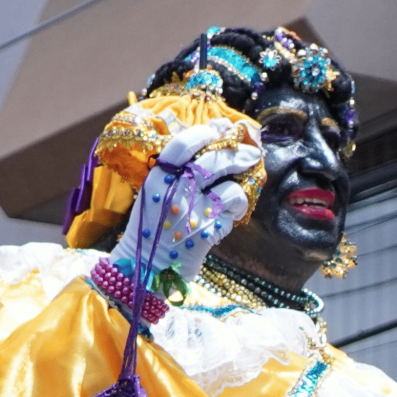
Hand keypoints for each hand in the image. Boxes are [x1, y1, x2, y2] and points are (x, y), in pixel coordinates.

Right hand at [110, 121, 260, 284]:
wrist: (146, 268)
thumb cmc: (152, 229)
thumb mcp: (154, 194)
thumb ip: (176, 172)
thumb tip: (209, 141)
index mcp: (157, 178)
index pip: (183, 144)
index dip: (204, 132)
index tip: (219, 128)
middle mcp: (175, 190)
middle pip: (213, 159)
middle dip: (236, 152)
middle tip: (250, 151)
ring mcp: (193, 210)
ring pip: (229, 182)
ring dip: (243, 176)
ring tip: (248, 174)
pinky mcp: (209, 229)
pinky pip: (233, 206)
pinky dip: (239, 204)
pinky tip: (235, 208)